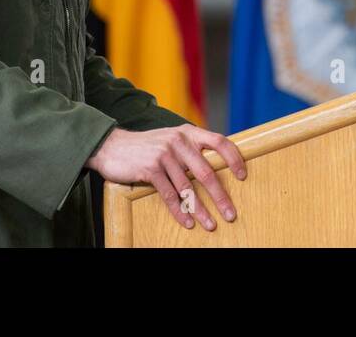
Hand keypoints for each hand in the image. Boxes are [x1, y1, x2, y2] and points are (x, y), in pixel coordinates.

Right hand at [87, 125, 247, 230]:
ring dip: (200, 210)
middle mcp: (179, 141)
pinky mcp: (150, 169)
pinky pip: (169, 195)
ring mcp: (164, 154)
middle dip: (220, 196)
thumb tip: (216, 167)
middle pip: (206, 172)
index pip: (219, 142)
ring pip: (188, 188)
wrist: (112, 146)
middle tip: (230, 214)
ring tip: (210, 225)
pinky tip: (187, 222)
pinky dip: (179, 211)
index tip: (243, 176)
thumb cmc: (147, 147)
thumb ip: (191, 149)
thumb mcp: (171, 139)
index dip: (234, 158)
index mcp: (188, 132)